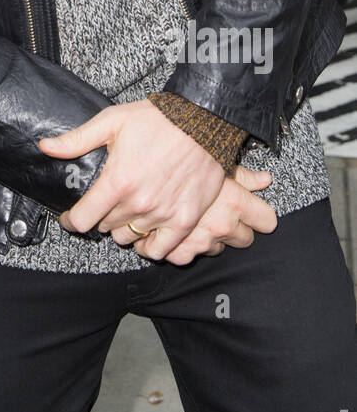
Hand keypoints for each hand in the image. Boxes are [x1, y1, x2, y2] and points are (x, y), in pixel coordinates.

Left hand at [41, 98, 227, 260]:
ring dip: (123, 228)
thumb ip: (76, 140)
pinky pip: (162, 250)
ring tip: (125, 212)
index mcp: (117, 181)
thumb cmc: (157, 119)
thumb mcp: (112, 122)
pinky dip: (150, 247)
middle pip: (105, 228)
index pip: (82, 220)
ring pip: (129, 238)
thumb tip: (45, 147)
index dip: (71, 220)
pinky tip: (145, 236)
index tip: (70, 217)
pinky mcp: (186, 220)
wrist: (203, 122)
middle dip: (100, 217)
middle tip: (105, 203)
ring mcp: (163, 214)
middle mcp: (139, 203)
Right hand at [150, 165, 276, 264]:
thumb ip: (242, 176)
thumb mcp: (215, 159)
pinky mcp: (175, 251)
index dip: (260, 215)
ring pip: (213, 249)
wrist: (145, 162)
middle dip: (232, 228)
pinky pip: (185, 257)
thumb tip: (266, 179)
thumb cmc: (182, 154)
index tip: (253, 212)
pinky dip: (173, 246)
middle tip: (216, 212)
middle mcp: (221, 225)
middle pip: (244, 239)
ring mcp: (199, 241)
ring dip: (203, 237)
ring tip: (190, 218)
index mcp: (235, 202)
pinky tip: (168, 231)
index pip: (266, 221)